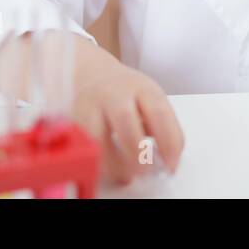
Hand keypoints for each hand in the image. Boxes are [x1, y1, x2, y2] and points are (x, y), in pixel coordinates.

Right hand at [70, 38, 184, 185]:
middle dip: (138, 152)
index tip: (171, 164)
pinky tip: (110, 167)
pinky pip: (86, 146)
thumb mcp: (148, 98)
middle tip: (148, 171)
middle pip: (126, 120)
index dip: (168, 143)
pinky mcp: (76, 121)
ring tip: (128, 174)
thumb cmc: (125, 92)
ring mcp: (93, 106)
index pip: (160, 112)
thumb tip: (167, 158)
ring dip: (116, 162)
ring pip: (100, 136)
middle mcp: (116, 94)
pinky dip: (99, 162)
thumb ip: (159, 124)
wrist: (90, 73)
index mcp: (143, 88)